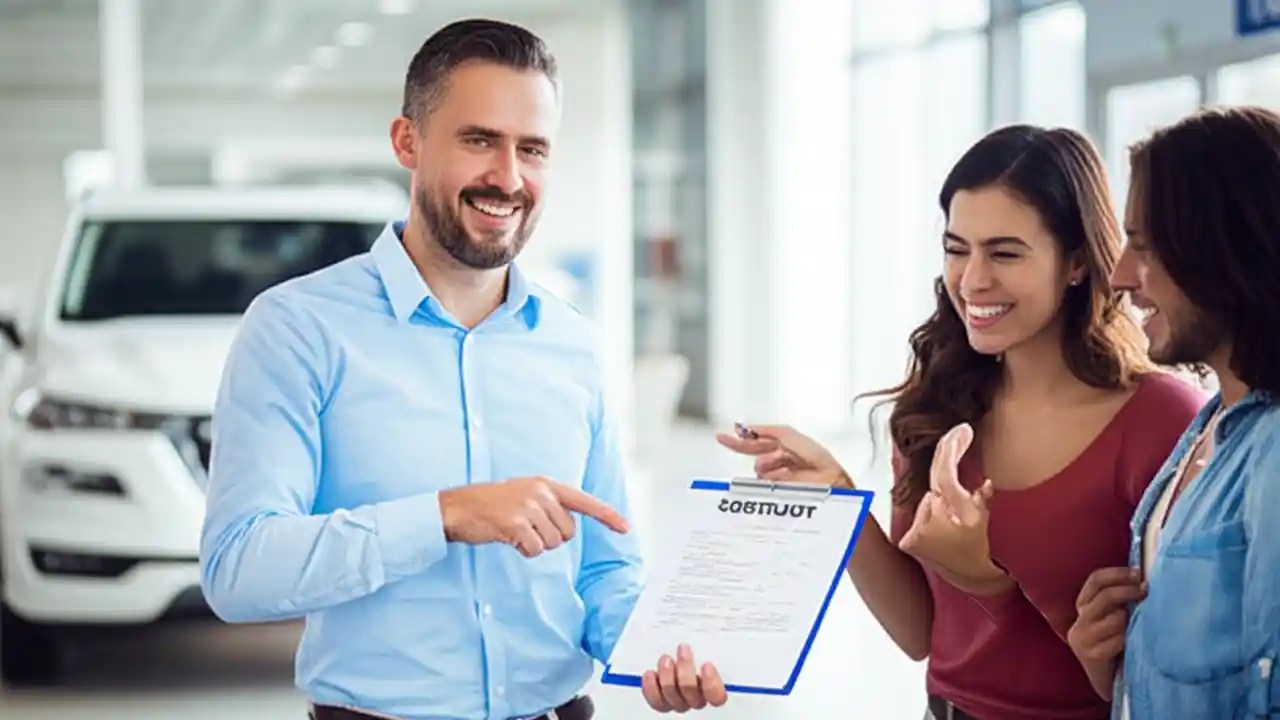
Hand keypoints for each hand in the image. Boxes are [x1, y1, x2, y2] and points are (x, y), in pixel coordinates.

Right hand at [439, 477, 627, 556]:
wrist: (457, 508)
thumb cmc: (490, 505)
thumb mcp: (523, 496)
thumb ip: (548, 506)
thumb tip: (568, 529)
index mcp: (545, 485)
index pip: (584, 501)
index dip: (607, 516)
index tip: (625, 528)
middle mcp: (541, 493)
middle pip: (568, 532)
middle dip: (550, 538)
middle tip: (526, 529)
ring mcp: (528, 507)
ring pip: (552, 544)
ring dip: (535, 545)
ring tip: (514, 531)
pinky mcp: (516, 524)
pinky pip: (535, 551)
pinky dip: (523, 551)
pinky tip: (508, 538)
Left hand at [641, 644, 727, 712]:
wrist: (674, 651)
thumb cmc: (692, 646)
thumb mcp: (706, 641)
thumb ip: (711, 643)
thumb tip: (725, 628)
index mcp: (713, 686)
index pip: (717, 696)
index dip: (711, 683)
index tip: (706, 664)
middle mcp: (696, 698)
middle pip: (692, 694)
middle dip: (685, 670)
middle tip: (683, 649)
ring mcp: (678, 701)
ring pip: (673, 697)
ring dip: (668, 677)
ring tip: (665, 659)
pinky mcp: (661, 700)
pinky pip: (656, 701)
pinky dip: (652, 688)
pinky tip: (651, 674)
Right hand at [715, 424, 852, 487]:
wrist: (825, 476)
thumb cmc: (814, 456)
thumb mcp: (788, 435)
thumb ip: (766, 431)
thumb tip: (749, 428)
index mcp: (782, 444)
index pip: (757, 439)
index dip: (742, 436)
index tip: (728, 433)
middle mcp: (778, 457)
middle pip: (753, 451)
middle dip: (740, 445)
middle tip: (724, 439)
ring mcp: (777, 472)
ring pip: (758, 467)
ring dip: (768, 462)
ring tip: (783, 464)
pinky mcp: (778, 486)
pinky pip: (764, 480)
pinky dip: (773, 474)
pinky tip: (785, 473)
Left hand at [897, 423, 1004, 591]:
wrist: (972, 579)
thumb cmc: (981, 548)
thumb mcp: (985, 520)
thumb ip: (981, 499)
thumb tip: (984, 483)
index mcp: (950, 506)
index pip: (945, 468)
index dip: (953, 445)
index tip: (963, 429)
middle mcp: (928, 515)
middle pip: (935, 481)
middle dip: (949, 469)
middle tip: (961, 450)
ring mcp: (915, 528)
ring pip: (928, 500)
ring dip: (940, 501)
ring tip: (956, 516)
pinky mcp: (907, 541)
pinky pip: (919, 518)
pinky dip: (931, 518)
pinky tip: (943, 529)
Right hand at [1067, 566, 1146, 699]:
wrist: (1111, 682)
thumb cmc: (1118, 647)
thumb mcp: (1113, 620)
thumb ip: (1119, 602)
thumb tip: (1141, 579)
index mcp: (1082, 609)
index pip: (1095, 581)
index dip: (1117, 573)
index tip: (1138, 573)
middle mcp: (1079, 622)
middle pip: (1105, 596)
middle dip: (1129, 590)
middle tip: (1146, 590)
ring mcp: (1083, 640)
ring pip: (1115, 618)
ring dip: (1131, 621)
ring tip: (1137, 628)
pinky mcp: (1092, 655)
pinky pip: (1119, 639)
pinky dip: (1130, 639)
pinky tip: (1133, 644)